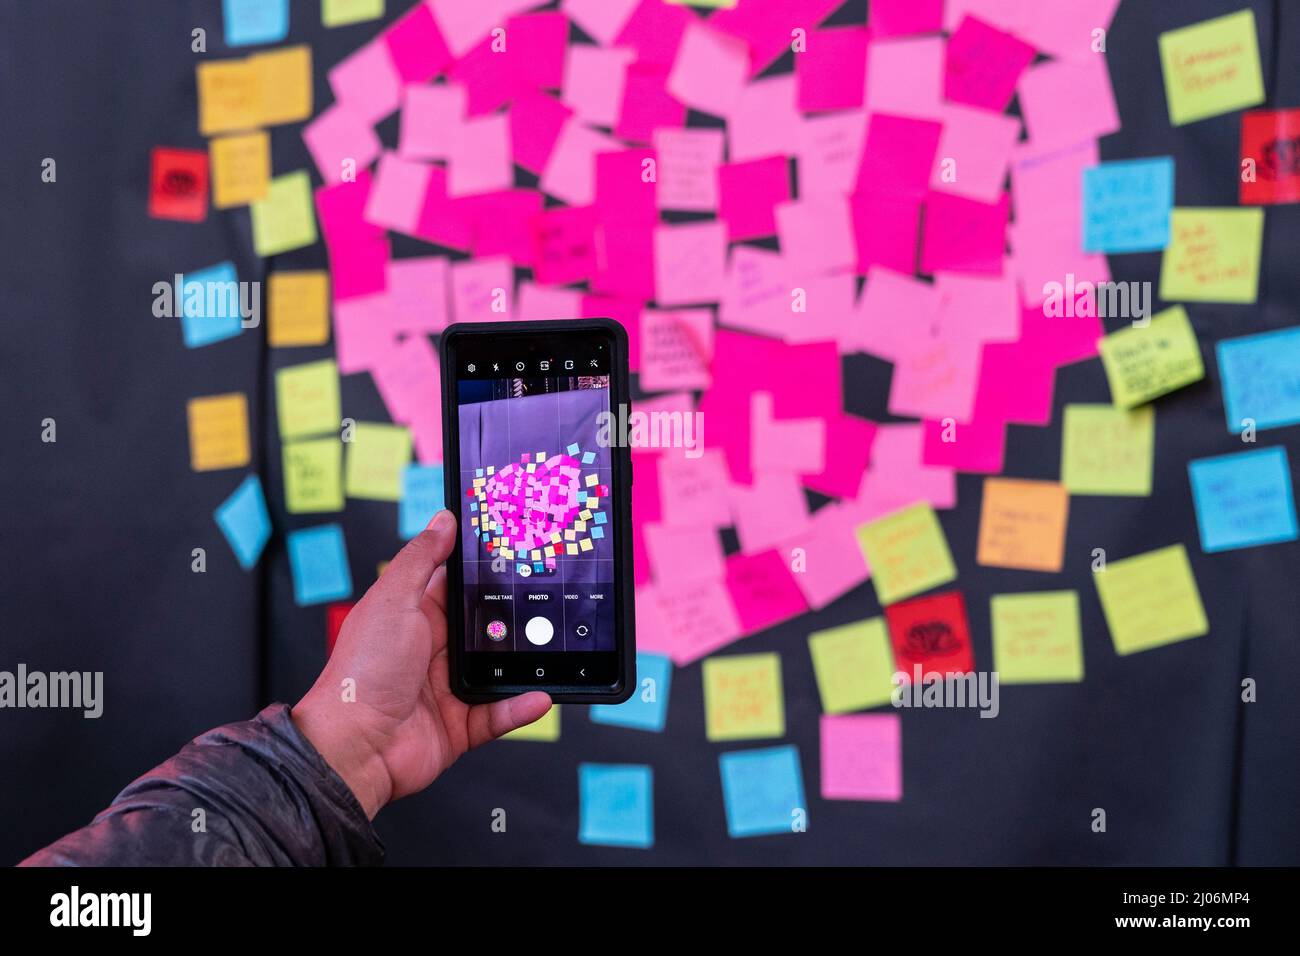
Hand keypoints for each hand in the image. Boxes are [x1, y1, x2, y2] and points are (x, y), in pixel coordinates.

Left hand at [291, 510, 551, 818]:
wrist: (354, 746)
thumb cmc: (361, 673)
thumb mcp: (393, 600)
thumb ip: (421, 558)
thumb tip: (443, 519)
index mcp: (414, 617)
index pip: (454, 585)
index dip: (481, 568)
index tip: (513, 549)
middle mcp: (432, 651)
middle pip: (483, 627)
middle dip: (511, 616)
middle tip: (546, 596)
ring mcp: (447, 689)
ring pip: (497, 669)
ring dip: (521, 663)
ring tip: (549, 648)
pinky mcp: (459, 725)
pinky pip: (499, 714)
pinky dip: (519, 707)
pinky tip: (539, 694)